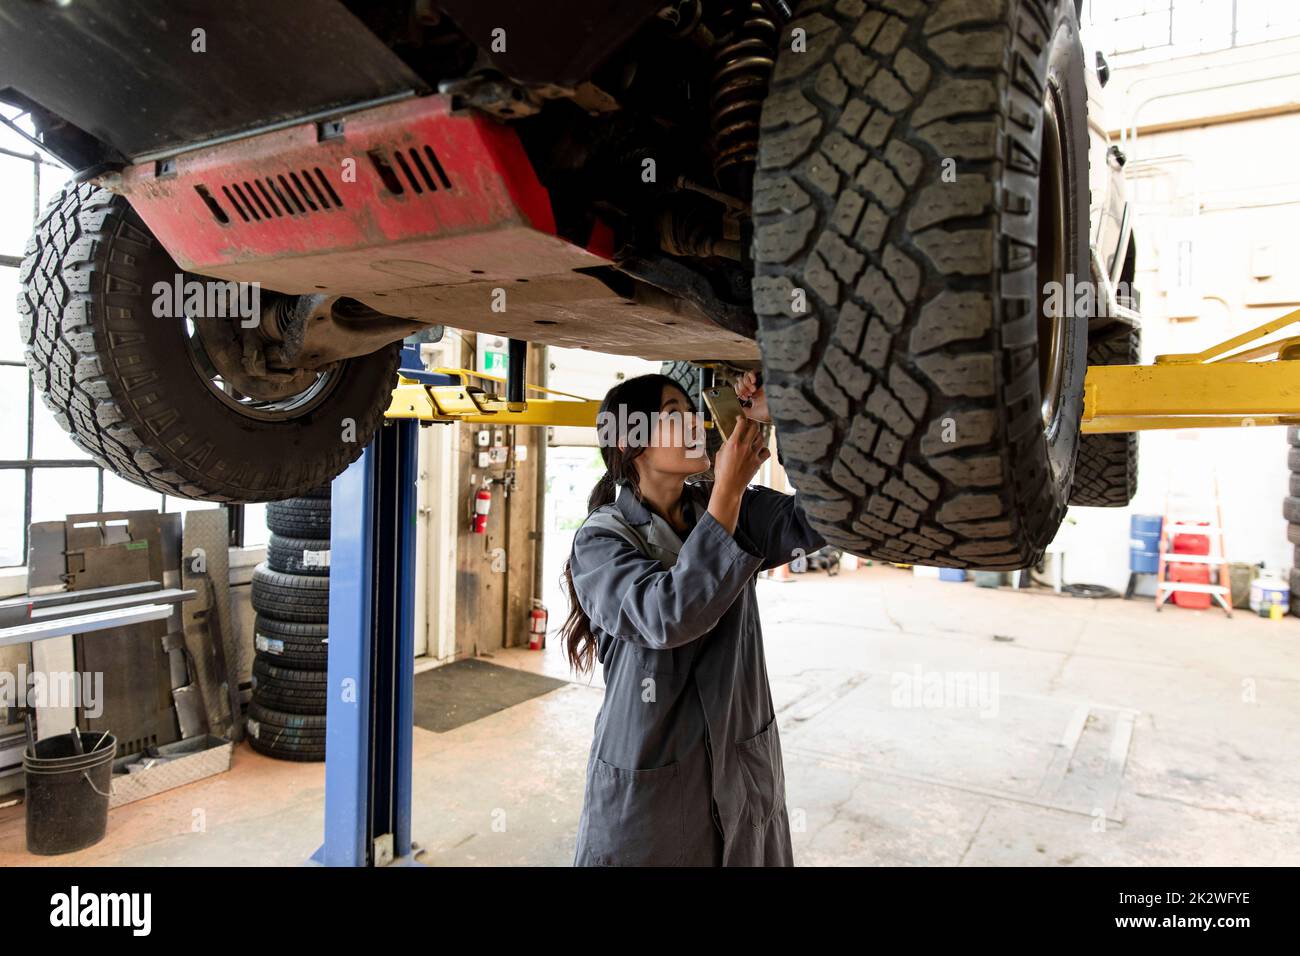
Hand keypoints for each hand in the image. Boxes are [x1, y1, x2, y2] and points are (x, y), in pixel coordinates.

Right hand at [708, 416, 770, 532]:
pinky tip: (759, 450)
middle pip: (754, 428)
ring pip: (761, 438)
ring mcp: (753, 455)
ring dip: (758, 436)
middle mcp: (745, 447)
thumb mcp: (719, 455)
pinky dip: (764, 449)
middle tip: (750, 424)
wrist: (729, 486)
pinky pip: (766, 452)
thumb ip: (726, 445)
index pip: (741, 424)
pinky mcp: (758, 463)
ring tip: (754, 437)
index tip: (740, 418)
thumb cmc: (722, 472)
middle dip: (752, 423)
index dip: (741, 418)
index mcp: (733, 443)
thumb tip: (731, 439)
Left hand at [734, 370, 769, 422]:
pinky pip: (751, 371)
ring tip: (753, 390)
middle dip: (741, 388)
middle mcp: (755, 388)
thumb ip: (744, 411)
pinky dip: (750, 376)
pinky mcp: (763, 377)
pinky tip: (754, 382)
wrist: (780, 408)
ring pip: (744, 376)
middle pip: (740, 381)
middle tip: (749, 394)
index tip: (745, 398)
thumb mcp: (753, 414)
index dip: (738, 392)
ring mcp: (759, 382)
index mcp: (752, 396)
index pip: (739, 388)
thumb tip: (737, 408)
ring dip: (746, 383)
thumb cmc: (769, 413)